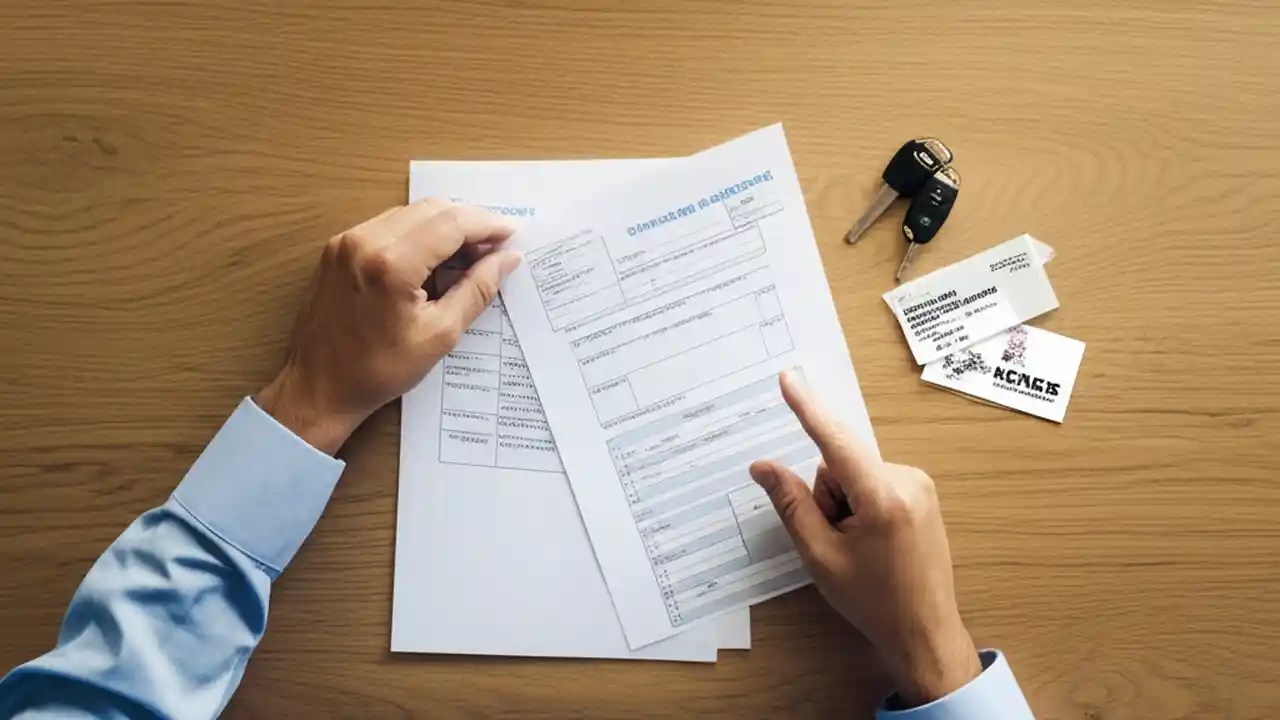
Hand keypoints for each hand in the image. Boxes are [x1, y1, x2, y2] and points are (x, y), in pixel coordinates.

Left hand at [257, 200, 520, 454]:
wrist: (318, 387)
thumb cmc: (379, 370)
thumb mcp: (440, 334)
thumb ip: (477, 290)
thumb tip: (507, 258)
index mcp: (391, 264)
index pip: (452, 224)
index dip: (487, 225)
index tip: (512, 234)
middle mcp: (365, 240)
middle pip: (432, 209)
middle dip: (469, 222)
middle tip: (495, 246)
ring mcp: (346, 241)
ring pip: (410, 213)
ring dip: (444, 225)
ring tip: (469, 254)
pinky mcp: (337, 248)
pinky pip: (388, 224)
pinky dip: (418, 232)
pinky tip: (434, 257)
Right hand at [749, 371, 980, 706]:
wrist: (924, 632)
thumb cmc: (874, 602)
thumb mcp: (820, 556)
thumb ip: (791, 504)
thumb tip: (763, 467)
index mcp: (884, 497)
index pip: (835, 442)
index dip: (808, 409)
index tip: (789, 379)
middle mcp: (908, 481)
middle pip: (839, 465)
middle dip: (828, 498)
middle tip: (839, 542)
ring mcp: (919, 485)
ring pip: (855, 474)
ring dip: (845, 505)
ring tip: (860, 547)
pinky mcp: (922, 492)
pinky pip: (874, 482)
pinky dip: (863, 505)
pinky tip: (874, 542)